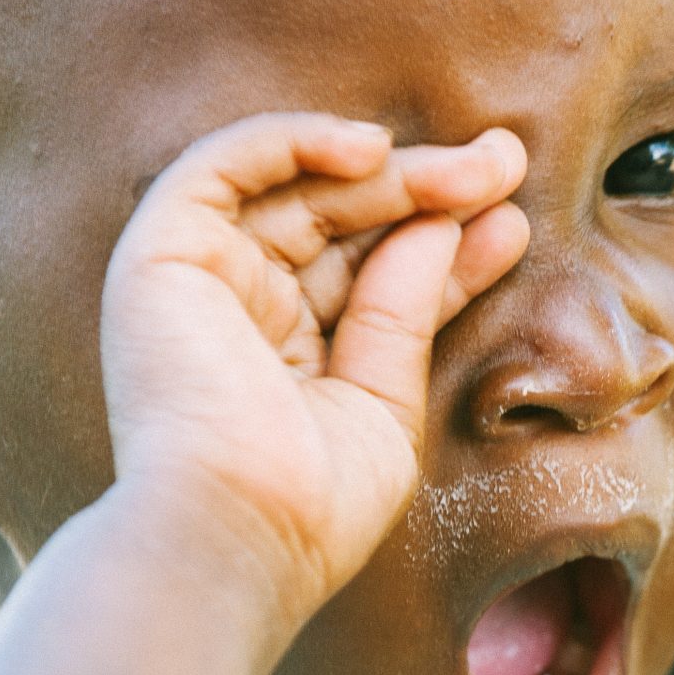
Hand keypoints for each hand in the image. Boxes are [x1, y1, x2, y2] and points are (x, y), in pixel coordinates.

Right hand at [100, 113, 528, 622]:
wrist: (244, 532)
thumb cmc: (316, 502)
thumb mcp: (387, 403)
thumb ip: (406, 314)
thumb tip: (443, 226)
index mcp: (291, 353)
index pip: (377, 277)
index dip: (446, 245)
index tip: (512, 219)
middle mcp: (242, 309)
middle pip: (341, 221)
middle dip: (428, 188)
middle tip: (506, 163)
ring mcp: (200, 279)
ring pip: (296, 187)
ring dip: (388, 168)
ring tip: (470, 169)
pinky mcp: (162, 254)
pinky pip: (224, 165)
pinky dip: (295, 142)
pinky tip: (373, 152)